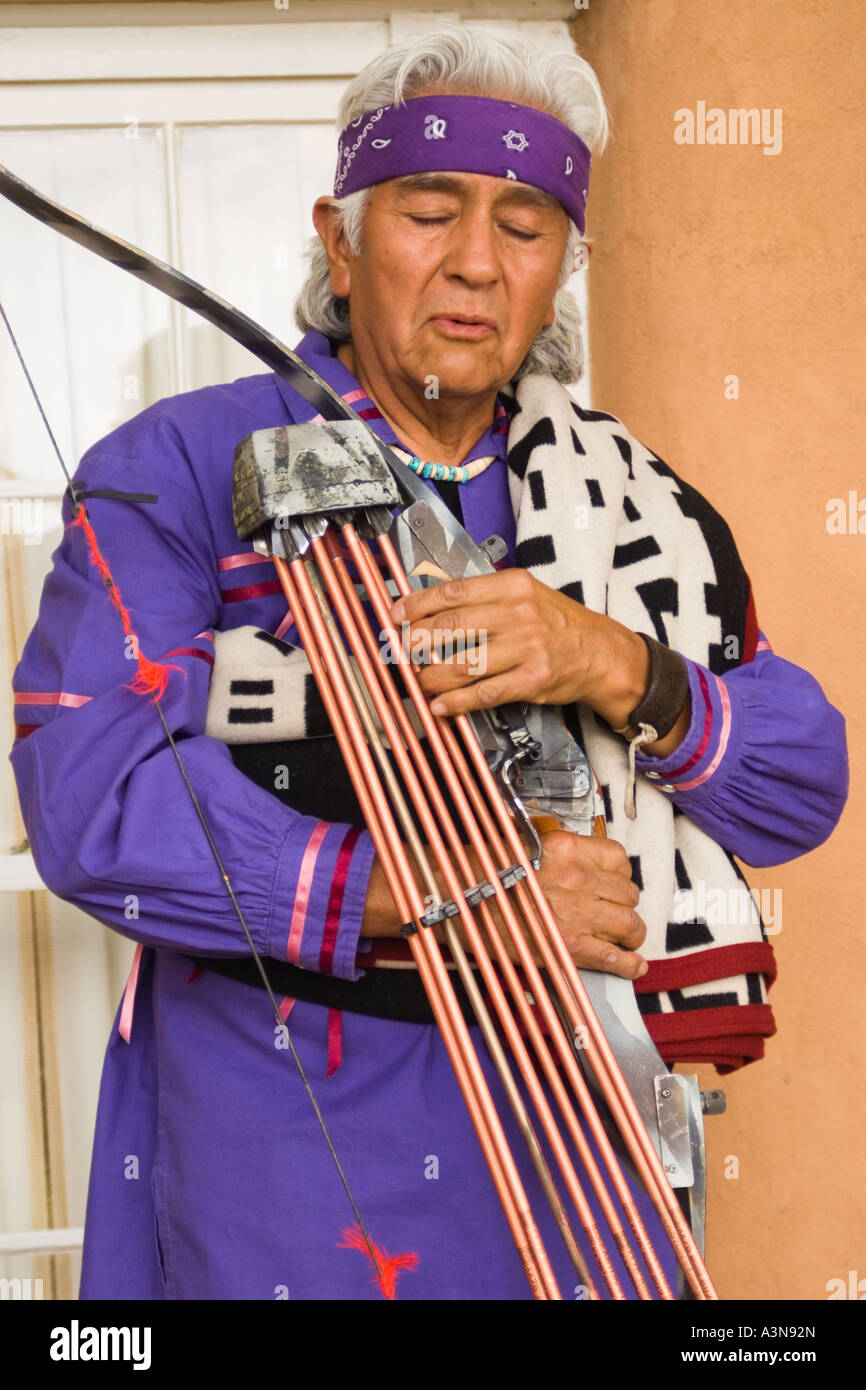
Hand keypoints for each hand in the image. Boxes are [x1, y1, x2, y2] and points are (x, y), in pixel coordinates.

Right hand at [361, 828, 646, 981]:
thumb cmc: (482, 873)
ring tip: (628, 940)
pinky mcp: (572, 946)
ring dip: (631, 933)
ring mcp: (578, 913)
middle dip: (625, 906)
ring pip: (629, 924)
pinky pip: (616, 956)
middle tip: (619, 915)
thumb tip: (575, 866)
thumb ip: (556, 855)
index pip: (617, 857)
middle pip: (626, 893)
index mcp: (568, 849)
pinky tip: (633, 967)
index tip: (616, 883)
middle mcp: (579, 878)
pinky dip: (630, 964)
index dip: (621, 874)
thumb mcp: (524, 847)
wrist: (459, 899)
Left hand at [388, 568, 646, 726]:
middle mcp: (518, 614)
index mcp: (512, 586)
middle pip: (451, 628)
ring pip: (462, 664)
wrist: (601, 652)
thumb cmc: (557, 622)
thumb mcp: (525, 593)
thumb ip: (483, 596)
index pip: (452, 592)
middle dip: (416, 643)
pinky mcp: (532, 680)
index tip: (395, 616)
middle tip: (400, 652)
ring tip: (417, 681)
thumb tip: (431, 606)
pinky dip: (457, 702)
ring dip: (431, 677)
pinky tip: (440, 705)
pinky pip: (484, 693)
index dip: (417, 605)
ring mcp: (526, 648)